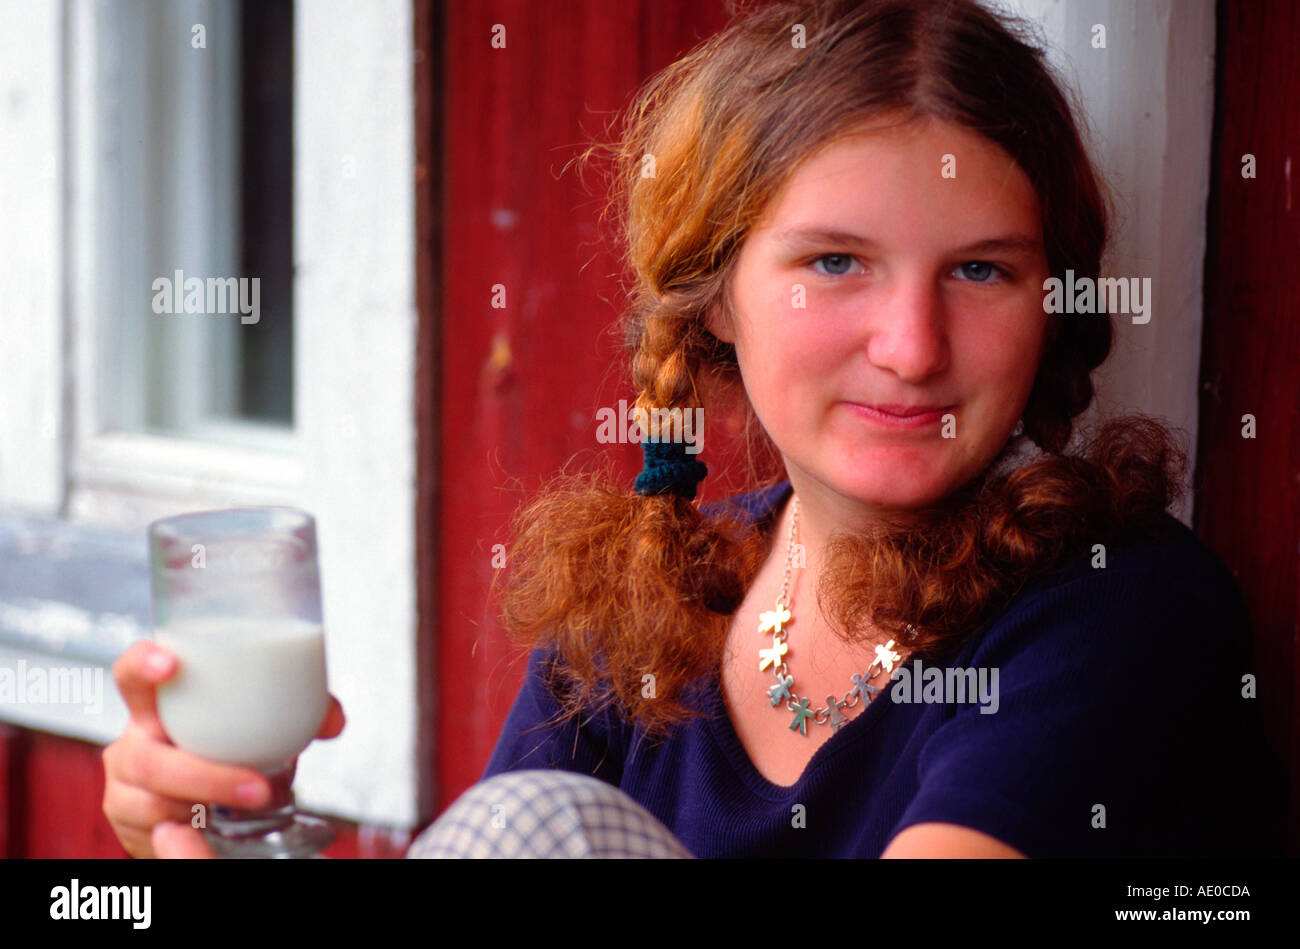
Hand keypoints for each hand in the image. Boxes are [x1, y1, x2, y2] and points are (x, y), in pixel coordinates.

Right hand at [102, 640, 345, 857]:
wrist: (199, 804)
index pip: (130, 676)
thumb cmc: (220, 749)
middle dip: (206, 777)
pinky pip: (161, 843)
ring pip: (157, 804)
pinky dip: (190, 849)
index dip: (142, 665)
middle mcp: (133, 747)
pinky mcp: (135, 830)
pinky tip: (209, 849)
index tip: (171, 664)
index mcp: (156, 709)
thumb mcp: (249, 725)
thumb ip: (295, 712)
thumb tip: (332, 721)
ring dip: (209, 810)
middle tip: (258, 788)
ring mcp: (127, 790)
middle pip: (150, 760)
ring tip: (255, 807)